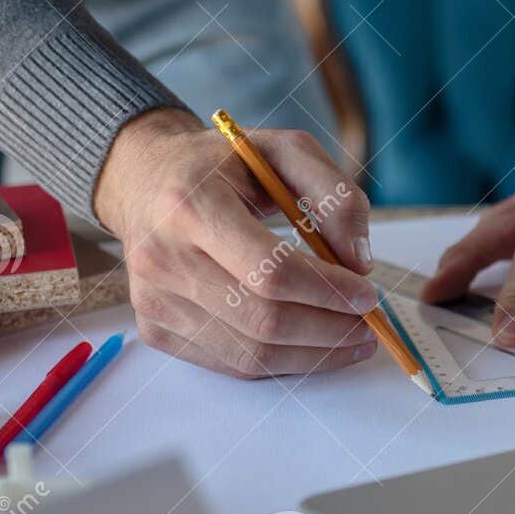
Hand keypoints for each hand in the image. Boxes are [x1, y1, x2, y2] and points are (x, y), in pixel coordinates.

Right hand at [95, 108, 378, 378]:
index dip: (328, 291)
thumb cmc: (221, 165)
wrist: (146, 180)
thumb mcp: (284, 149)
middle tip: (368, 325)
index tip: (367, 295)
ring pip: (251, 354)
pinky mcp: (155, 330)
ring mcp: (154, 301)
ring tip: (350, 339)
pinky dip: (281, 361)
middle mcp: (163, 258)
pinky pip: (232, 364)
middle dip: (329, 330)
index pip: (271, 271)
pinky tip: (310, 345)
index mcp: (191, 205)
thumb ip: (335, 195)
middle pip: (264, 320)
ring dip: (313, 355)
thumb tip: (360, 262)